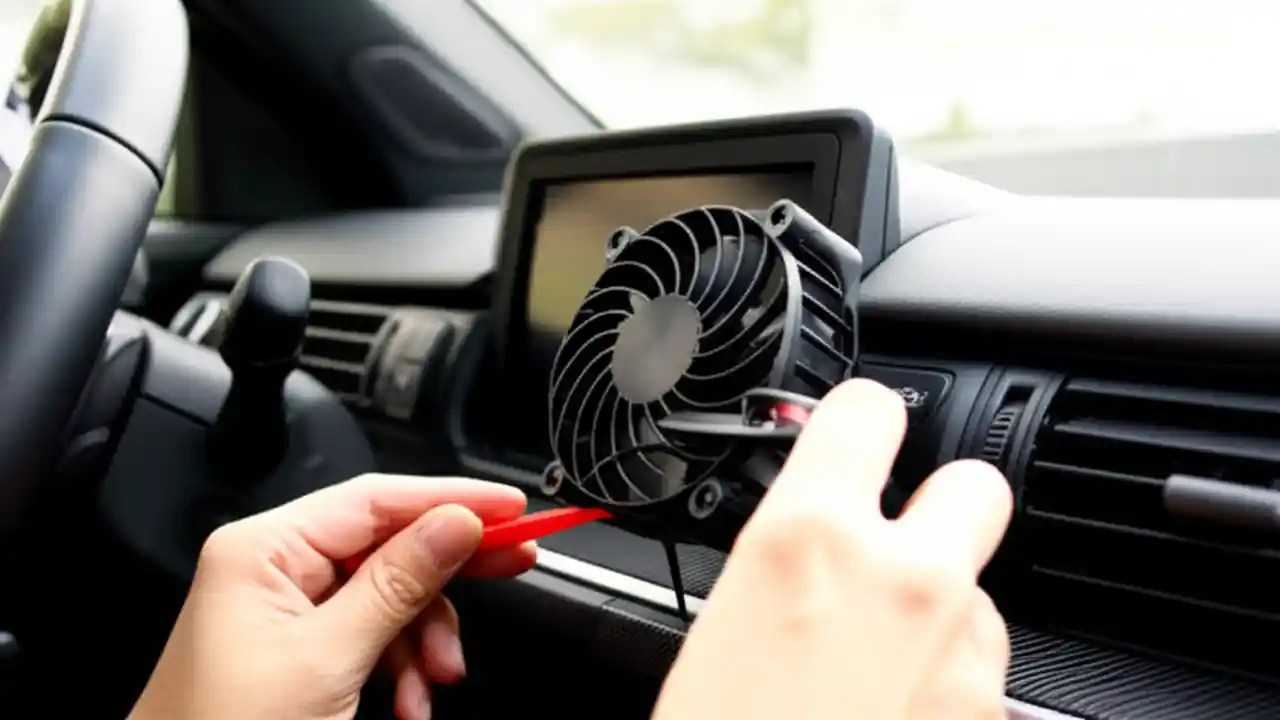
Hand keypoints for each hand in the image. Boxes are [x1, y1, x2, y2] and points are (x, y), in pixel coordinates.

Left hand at [129, 475, 536, 719]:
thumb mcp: (328, 660)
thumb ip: (397, 586)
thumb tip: (455, 524)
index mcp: (262, 550)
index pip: (376, 498)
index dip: (451, 498)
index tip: (511, 507)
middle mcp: (272, 568)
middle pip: (387, 542)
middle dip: (447, 572)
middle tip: (514, 561)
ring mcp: (285, 608)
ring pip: (389, 594)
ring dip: (423, 640)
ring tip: (434, 681)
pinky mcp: (299, 647)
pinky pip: (372, 633)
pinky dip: (401, 666)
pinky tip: (409, 700)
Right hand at [654, 379, 1012, 718]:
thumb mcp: (725, 620)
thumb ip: (787, 557)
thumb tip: (809, 533)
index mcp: (808, 537)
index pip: (868, 409)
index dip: (861, 420)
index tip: (858, 435)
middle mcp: (902, 576)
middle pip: (974, 483)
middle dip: (939, 507)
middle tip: (895, 547)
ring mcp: (962, 649)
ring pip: (979, 589)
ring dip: (942, 611)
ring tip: (876, 666)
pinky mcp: (994, 713)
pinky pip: (984, 668)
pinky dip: (950, 682)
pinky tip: (894, 712)